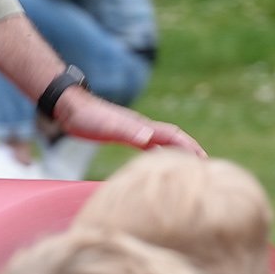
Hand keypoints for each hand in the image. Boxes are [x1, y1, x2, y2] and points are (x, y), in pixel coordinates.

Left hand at [53, 89, 205, 156]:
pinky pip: (147, 145)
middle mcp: (142, 127)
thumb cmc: (87, 117)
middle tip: (205, 165)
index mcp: (143, 126)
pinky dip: (157, 153)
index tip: (205, 160)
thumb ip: (128, 132)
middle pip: (173, 138)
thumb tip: (149, 138)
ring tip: (187, 166)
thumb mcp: (108, 127)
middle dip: (190, 149)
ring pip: (162, 141)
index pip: (173, 136)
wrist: (68, 107)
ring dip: (176, 152)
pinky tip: (155, 162)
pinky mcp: (123, 134)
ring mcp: (133, 130)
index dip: (189, 147)